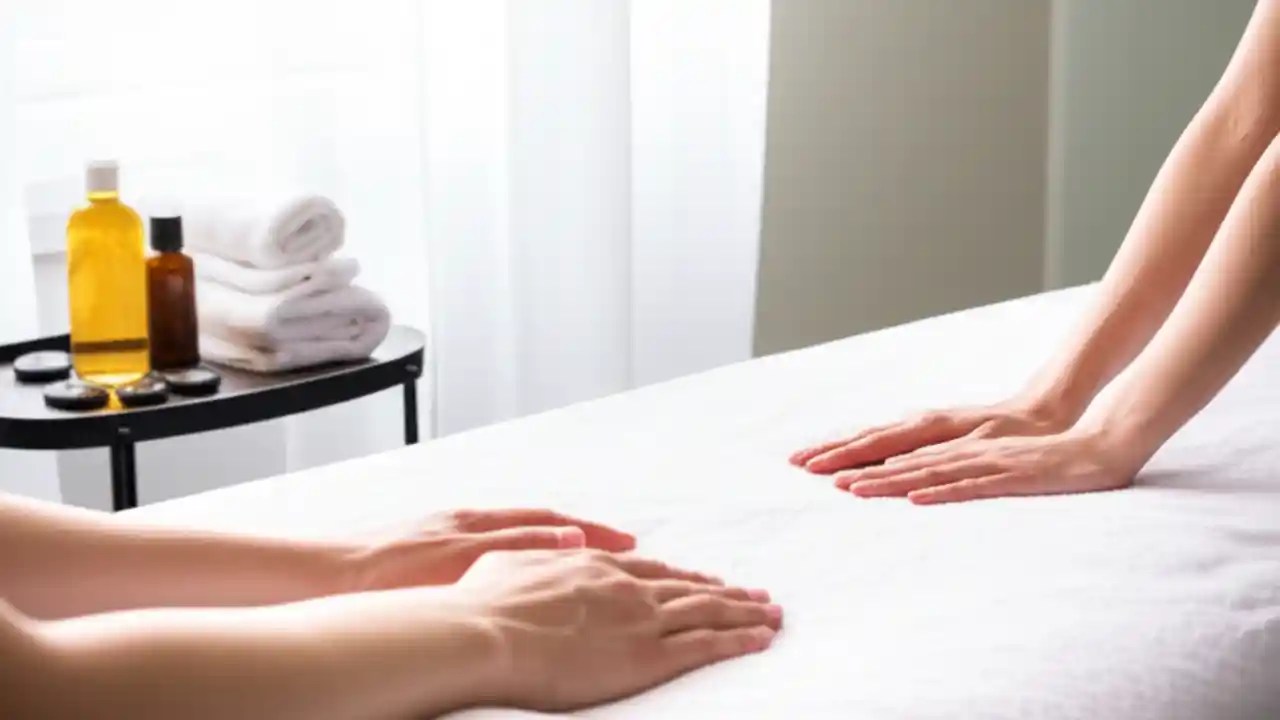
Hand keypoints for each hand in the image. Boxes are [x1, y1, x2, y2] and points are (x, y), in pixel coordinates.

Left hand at [345, 508, 636, 591]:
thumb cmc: (381, 577)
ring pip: (514, 527)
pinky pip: (489, 534)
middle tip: (622, 543)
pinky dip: (518, 540)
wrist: (321, 574)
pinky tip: (519, 555)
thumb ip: (513, 549)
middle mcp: (466, 521)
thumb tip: (569, 536)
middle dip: (583, 530)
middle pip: (539, 519)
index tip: (627, 543)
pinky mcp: (427, 538)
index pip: (551, 523)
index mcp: (477, 527)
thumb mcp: (455, 564)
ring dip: (552, 533)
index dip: (593, 534)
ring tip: (583, 546)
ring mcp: (446, 528)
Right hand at [451, 550, 781, 711]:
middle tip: (756, 595)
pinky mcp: (647, 655)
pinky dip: (739, 639)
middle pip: (689, 588)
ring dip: (744, 612)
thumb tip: (556, 541)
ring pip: (707, 612)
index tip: (703, 581)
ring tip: (771, 614)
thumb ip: (537, 553)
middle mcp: (626, 587)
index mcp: (593, 564)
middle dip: (725, 592)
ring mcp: (640, 619)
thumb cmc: (482, 603)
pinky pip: (706, 645)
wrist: (486, 633)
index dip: (682, 577)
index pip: (651, 571)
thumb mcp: (505, 561)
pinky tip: (762, 638)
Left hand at [830, 428, 1142, 504]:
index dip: (852, 453)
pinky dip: (942, 490)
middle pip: (900, 454)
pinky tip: (917, 498)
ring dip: (887, 479)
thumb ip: (950, 465)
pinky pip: (971, 484)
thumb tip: (908, 479)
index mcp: (955, 439)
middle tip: (812, 473)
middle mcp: (963, 444)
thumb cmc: (1041, 454)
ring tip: (850, 489)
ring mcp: (986, 458)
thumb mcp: (987, 457)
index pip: (893, 445)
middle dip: (855, 463)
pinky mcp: (1012, 475)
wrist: (1098, 443)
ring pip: (927, 469)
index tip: (812, 464)